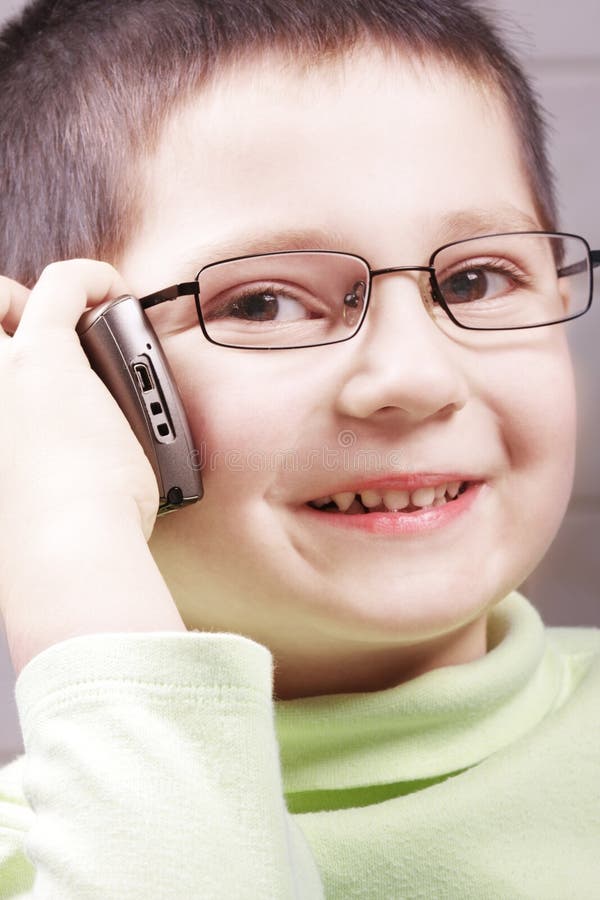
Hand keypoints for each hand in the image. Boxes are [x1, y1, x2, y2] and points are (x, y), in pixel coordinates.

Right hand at [0, 261, 183, 673]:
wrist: (63, 560)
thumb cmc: (51, 560)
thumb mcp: (18, 521)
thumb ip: (26, 496)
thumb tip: (49, 501)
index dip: (4, 379)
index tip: (23, 394)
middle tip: (35, 341)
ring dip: (35, 300)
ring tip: (81, 308)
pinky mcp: (46, 353)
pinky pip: (63, 284)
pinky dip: (90, 278)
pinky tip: (115, 288)